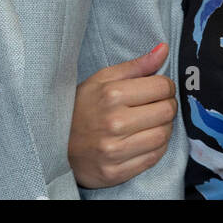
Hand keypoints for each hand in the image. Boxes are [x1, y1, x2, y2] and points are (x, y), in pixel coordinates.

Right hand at [67, 42, 178, 189]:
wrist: (55, 143)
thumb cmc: (81, 106)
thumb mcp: (102, 79)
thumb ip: (136, 66)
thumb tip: (164, 50)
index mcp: (112, 95)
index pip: (161, 87)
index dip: (166, 86)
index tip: (160, 88)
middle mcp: (115, 123)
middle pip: (166, 111)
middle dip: (168, 105)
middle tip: (159, 104)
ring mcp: (115, 150)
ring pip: (163, 136)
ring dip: (164, 127)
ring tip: (152, 122)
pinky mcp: (116, 172)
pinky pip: (153, 158)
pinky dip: (156, 147)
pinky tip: (145, 139)